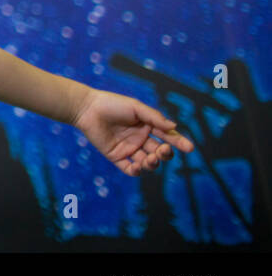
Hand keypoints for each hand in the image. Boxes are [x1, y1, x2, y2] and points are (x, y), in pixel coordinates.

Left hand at [72, 88, 194, 176]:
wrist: (87, 108)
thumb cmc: (112, 104)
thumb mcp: (135, 108)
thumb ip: (154, 118)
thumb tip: (174, 127)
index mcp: (147, 126)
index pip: (167, 137)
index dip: (179, 142)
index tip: (189, 148)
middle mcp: (140, 139)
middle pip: (159, 152)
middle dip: (165, 154)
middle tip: (163, 150)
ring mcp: (129, 149)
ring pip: (147, 162)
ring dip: (152, 163)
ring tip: (150, 158)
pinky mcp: (116, 157)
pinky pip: (129, 169)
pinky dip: (136, 171)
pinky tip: (138, 167)